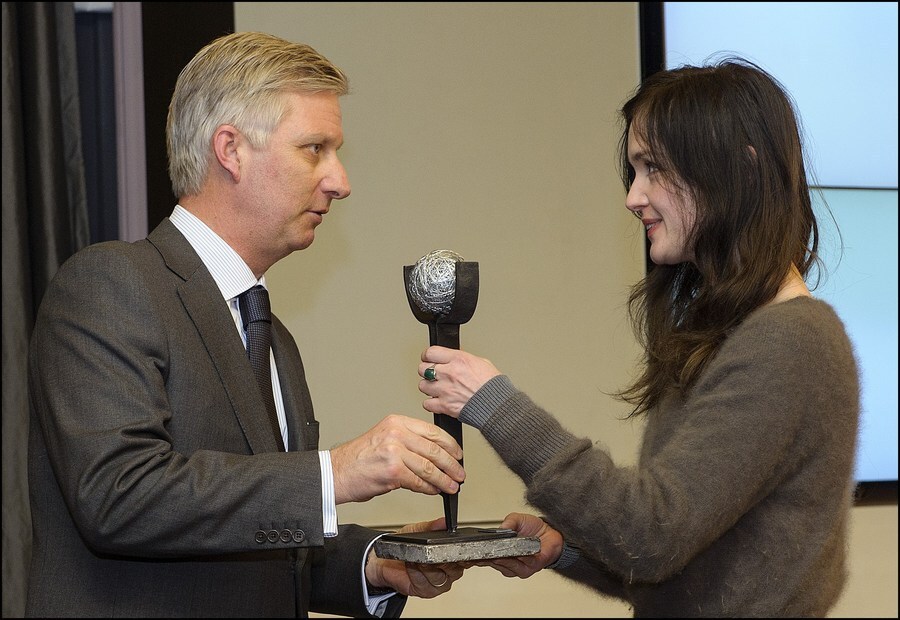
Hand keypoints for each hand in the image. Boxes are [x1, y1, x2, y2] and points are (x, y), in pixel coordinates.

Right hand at [330, 415, 464, 503]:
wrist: (336, 473)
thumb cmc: (359, 459)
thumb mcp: (385, 438)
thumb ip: (408, 441)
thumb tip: (435, 454)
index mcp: (396, 422)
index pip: (433, 431)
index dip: (450, 445)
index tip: (458, 455)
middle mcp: (396, 433)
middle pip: (434, 449)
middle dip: (451, 464)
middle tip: (459, 474)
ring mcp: (394, 451)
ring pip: (429, 467)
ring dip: (444, 479)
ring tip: (451, 486)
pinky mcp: (393, 471)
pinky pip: (418, 482)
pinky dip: (429, 489)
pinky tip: (434, 491)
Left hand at [365, 517, 465, 597]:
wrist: (384, 561)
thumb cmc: (403, 546)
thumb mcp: (418, 530)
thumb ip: (433, 526)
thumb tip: (444, 521)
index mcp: (452, 554)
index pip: (467, 556)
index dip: (465, 554)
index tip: (457, 549)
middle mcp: (449, 570)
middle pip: (454, 568)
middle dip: (440, 559)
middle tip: (431, 552)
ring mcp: (439, 582)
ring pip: (439, 576)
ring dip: (426, 566)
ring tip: (416, 558)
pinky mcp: (427, 591)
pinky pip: (425, 583)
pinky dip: (416, 573)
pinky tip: (411, 566)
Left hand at [418, 346, 501, 417]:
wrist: (498, 405)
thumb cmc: (494, 386)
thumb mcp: (481, 363)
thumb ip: (462, 360)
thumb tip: (454, 360)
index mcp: (458, 359)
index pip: (430, 352)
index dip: (428, 356)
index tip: (429, 358)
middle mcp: (449, 373)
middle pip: (422, 368)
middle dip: (427, 371)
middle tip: (433, 374)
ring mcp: (445, 390)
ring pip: (422, 386)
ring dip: (428, 387)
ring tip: (437, 389)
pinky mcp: (444, 406)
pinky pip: (427, 404)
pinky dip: (431, 404)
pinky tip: (438, 401)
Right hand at [469, 513, 563, 578]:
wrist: (551, 532)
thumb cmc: (534, 528)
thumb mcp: (518, 519)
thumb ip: (509, 522)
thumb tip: (500, 529)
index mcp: (502, 551)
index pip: (486, 556)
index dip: (478, 556)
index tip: (471, 554)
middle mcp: (509, 561)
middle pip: (494, 563)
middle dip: (489, 558)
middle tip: (483, 553)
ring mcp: (519, 566)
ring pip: (507, 566)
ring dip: (503, 560)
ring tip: (498, 554)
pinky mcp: (530, 568)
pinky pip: (522, 565)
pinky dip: (519, 560)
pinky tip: (517, 554)